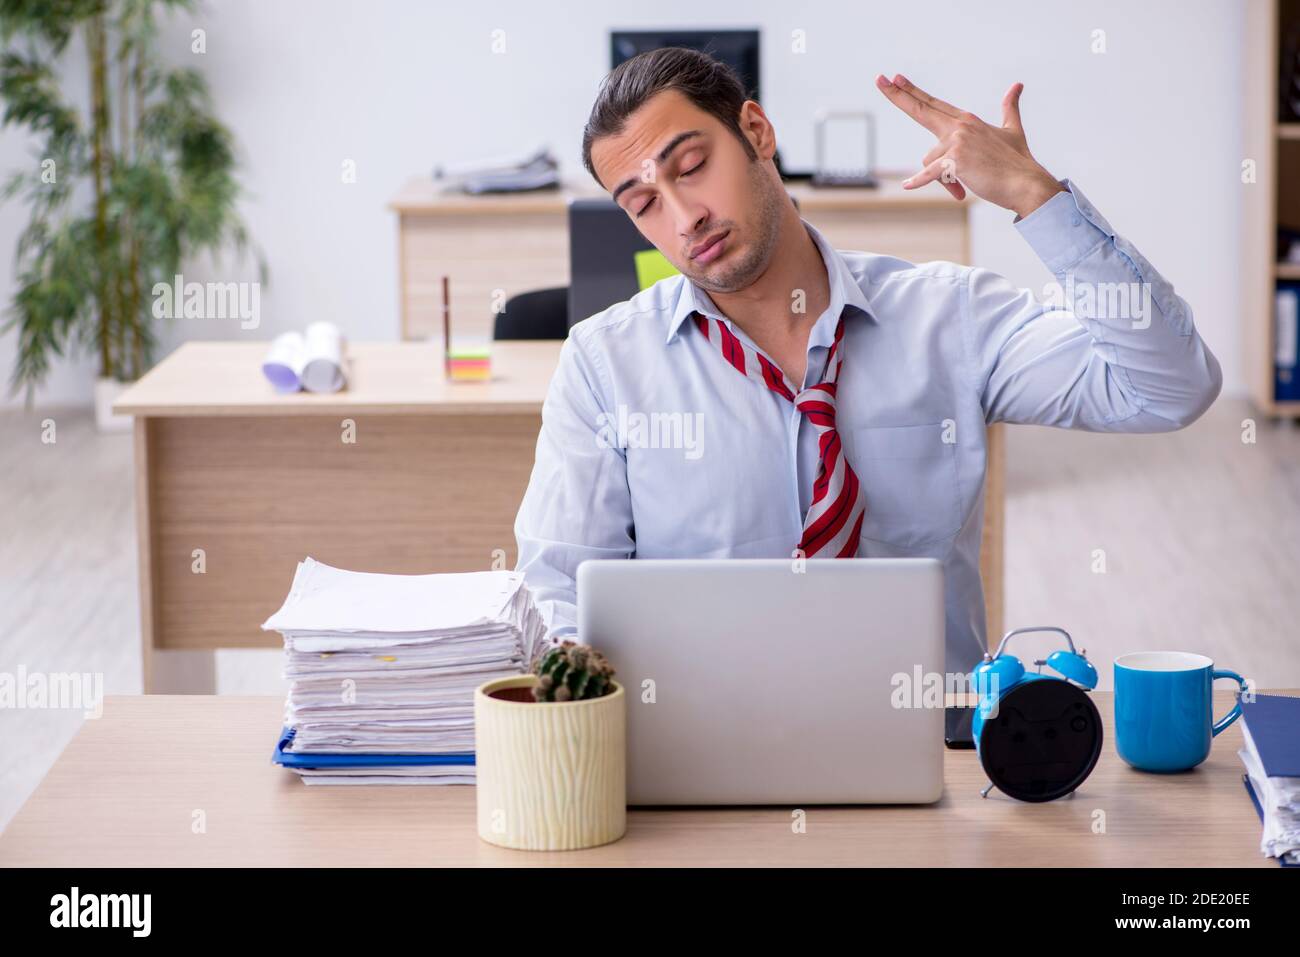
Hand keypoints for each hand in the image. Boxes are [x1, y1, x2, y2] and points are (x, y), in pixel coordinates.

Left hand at [874, 73, 1063, 218]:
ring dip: (943, 180)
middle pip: (922, 110)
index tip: (896, 78)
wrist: (1026, 183)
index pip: (934, 104)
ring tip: (964, 188)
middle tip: (880, 79)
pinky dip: (919, 181)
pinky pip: (930, 173)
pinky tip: (907, 186)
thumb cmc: (1017, 161)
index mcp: (967, 120)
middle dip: (898, 95)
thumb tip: (1016, 86)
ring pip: (929, 162)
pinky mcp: (956, 161)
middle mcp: (960, 126)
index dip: (913, 91)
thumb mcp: (1011, 129)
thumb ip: (1010, 107)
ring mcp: (957, 142)